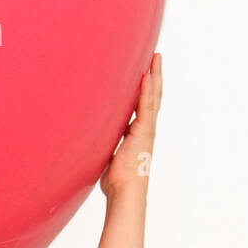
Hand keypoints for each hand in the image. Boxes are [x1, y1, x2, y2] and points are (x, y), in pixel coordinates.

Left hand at [100, 52, 162, 196]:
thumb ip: (105, 143)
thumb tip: (91, 140)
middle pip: (152, 97)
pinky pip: (147, 106)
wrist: (124, 190)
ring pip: (153, 97)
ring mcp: (146, 129)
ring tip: (156, 58)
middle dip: (154, 76)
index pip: (143, 105)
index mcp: (137, 133)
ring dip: (155, 77)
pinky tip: (148, 76)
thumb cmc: (116, 179)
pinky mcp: (144, 131)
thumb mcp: (108, 154)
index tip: (145, 73)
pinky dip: (147, 91)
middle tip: (156, 58)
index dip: (145, 89)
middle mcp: (145, 128)